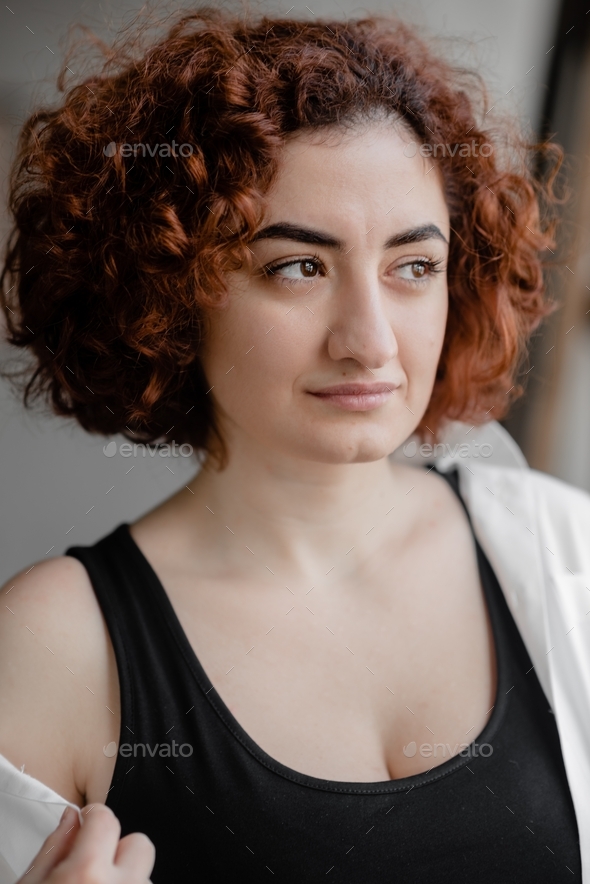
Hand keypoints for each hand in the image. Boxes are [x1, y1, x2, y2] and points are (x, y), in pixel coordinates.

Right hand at [16, 803, 154, 882]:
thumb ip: (54, 847)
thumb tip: (71, 818)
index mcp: (87, 874)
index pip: (106, 819)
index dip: (93, 817)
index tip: (87, 821)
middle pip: (140, 844)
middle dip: (119, 850)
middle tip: (95, 865)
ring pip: (144, 874)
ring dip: (125, 877)